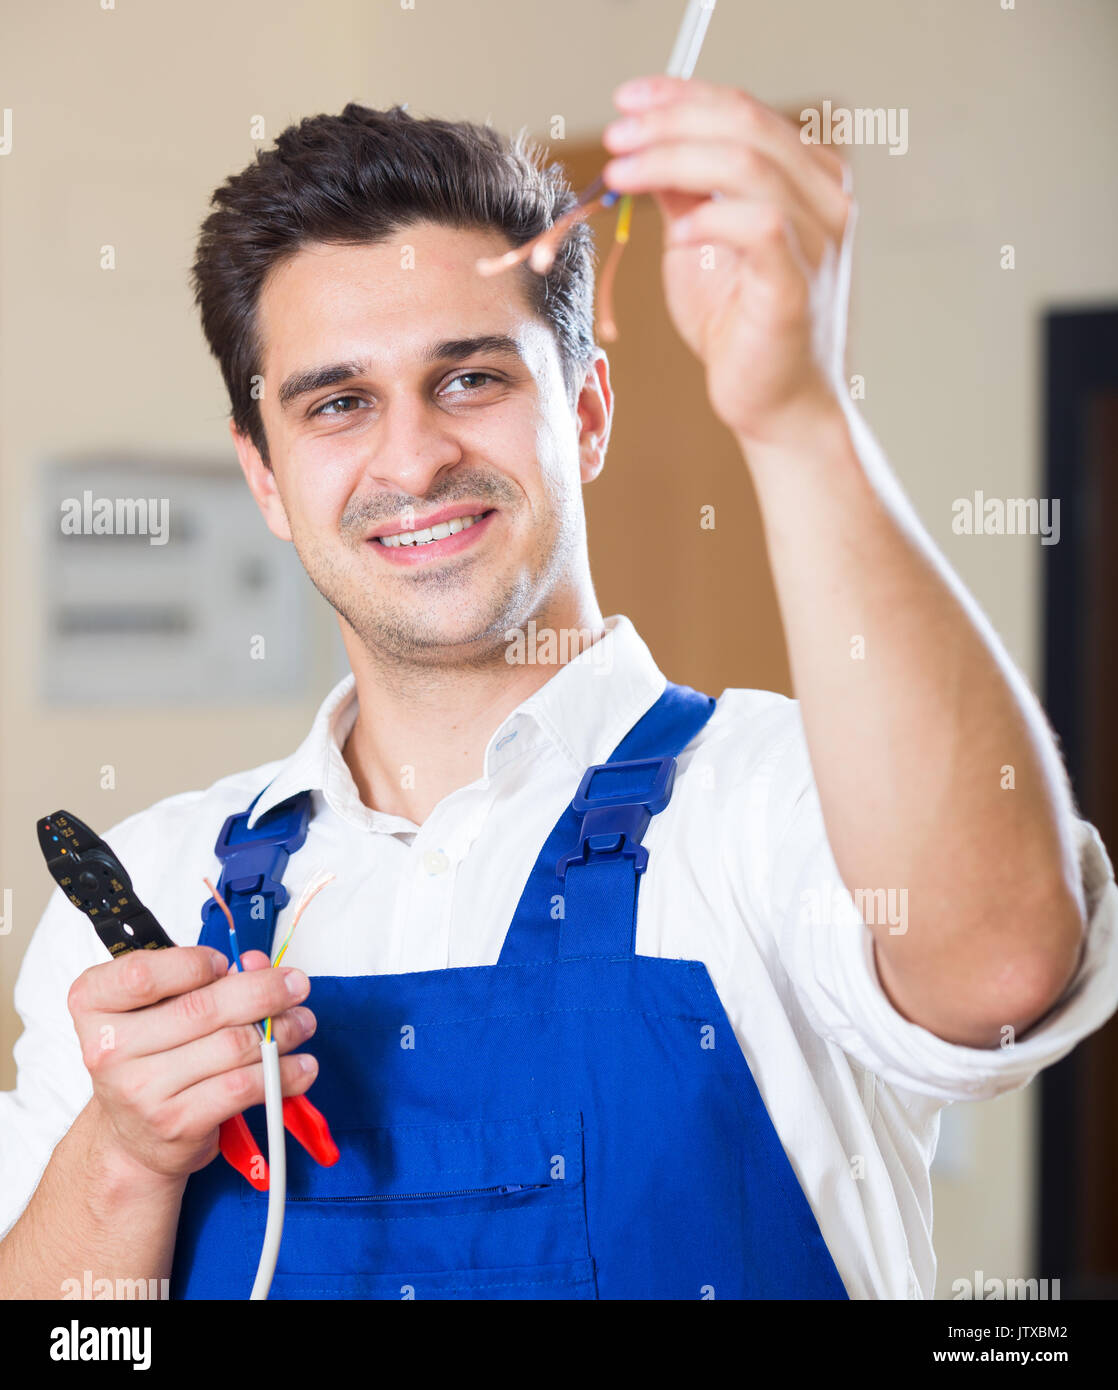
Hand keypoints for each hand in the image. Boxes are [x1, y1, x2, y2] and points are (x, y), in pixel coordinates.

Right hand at [67, 946, 316, 1182]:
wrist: (133, 1138)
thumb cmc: (151, 1058)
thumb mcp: (163, 1008)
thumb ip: (207, 978)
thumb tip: (258, 962)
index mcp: (95, 1005)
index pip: (142, 974)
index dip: (193, 963)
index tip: (226, 962)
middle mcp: (109, 1049)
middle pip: (203, 1008)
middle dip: (264, 991)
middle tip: (296, 985)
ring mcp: (141, 1090)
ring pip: (231, 1046)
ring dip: (280, 1031)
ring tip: (302, 1023)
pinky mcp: (177, 1123)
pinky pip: (243, 1088)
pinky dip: (282, 1073)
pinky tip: (300, 1065)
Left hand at [602, 75, 854, 449]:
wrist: (776, 406)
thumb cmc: (741, 329)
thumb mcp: (700, 246)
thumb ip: (685, 195)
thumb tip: (645, 146)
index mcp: (805, 180)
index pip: (745, 111)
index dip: (681, 97)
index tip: (628, 100)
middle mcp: (824, 200)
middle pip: (745, 125)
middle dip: (669, 122)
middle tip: (616, 136)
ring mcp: (818, 241)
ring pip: (748, 166)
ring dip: (673, 160)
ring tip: (622, 174)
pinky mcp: (797, 285)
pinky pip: (759, 227)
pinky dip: (710, 219)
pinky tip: (675, 231)